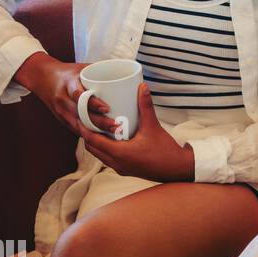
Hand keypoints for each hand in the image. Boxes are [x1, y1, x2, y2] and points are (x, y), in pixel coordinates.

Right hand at [14, 53, 110, 135]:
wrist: (42, 77)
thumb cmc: (68, 72)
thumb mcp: (83, 68)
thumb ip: (102, 72)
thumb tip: (127, 75)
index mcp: (68, 84)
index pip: (79, 95)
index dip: (93, 103)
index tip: (107, 108)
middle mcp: (62, 99)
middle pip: (80, 114)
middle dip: (99, 122)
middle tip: (116, 125)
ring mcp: (60, 111)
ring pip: (78, 124)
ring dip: (95, 131)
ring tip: (112, 133)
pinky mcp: (61, 118)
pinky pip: (75, 128)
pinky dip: (88, 133)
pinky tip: (101, 138)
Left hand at [77, 82, 194, 182]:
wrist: (178, 169)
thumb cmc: (165, 150)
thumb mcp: (153, 126)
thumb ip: (145, 106)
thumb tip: (142, 87)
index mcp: (119, 153)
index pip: (92, 140)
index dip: (83, 128)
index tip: (79, 116)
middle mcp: (116, 162)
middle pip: (91, 148)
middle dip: (86, 134)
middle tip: (87, 120)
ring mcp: (120, 168)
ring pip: (99, 155)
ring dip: (95, 142)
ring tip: (97, 128)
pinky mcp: (126, 170)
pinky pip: (107, 159)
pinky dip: (104, 149)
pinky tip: (112, 139)